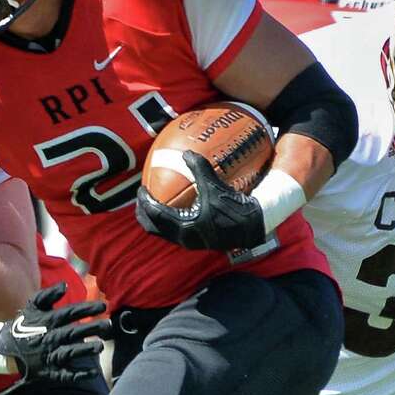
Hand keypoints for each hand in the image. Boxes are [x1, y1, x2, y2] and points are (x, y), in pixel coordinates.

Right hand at [0, 283, 111, 384]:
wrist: (7, 349)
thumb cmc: (26, 325)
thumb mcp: (33, 307)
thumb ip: (48, 295)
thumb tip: (64, 285)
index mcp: (48, 321)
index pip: (70, 313)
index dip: (87, 309)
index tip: (103, 306)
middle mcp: (50, 338)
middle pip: (73, 332)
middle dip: (91, 329)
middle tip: (108, 326)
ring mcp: (50, 355)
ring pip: (70, 352)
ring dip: (85, 350)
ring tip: (100, 346)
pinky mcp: (50, 371)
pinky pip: (65, 374)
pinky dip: (79, 374)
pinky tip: (93, 372)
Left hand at [135, 151, 265, 250]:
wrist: (252, 226)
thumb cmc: (234, 207)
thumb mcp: (215, 186)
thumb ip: (200, 168)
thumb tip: (186, 152)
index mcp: (185, 226)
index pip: (155, 214)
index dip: (144, 201)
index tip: (141, 188)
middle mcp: (184, 238)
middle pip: (152, 227)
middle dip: (143, 212)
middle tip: (142, 197)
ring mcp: (189, 242)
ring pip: (162, 232)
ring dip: (154, 218)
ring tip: (153, 203)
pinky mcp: (196, 242)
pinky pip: (173, 232)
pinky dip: (167, 221)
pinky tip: (172, 208)